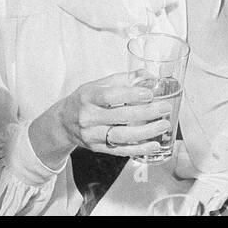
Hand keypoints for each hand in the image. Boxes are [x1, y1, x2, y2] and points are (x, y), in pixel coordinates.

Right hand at [34, 73, 173, 159]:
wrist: (63, 123)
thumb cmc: (86, 100)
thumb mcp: (98, 84)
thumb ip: (124, 79)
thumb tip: (149, 76)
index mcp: (88, 96)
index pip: (109, 96)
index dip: (130, 95)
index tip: (149, 93)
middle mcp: (88, 117)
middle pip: (119, 116)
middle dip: (145, 113)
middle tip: (165, 108)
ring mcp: (92, 135)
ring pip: (121, 136)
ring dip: (146, 132)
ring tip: (164, 125)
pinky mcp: (98, 148)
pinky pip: (120, 150)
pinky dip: (139, 149)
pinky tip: (154, 145)